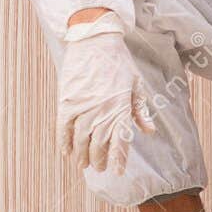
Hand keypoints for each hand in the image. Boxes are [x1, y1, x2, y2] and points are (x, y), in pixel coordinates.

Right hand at [56, 12, 154, 173]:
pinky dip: (64, 142)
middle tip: (99, 168)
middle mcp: (101, 110)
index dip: (119, 159)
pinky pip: (63, 127)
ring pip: (80, 140)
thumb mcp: (135, 84)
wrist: (95, 39)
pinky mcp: (66, 100)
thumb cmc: (118, 61)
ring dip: (82, 155)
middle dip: (99, 160)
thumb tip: (148, 131)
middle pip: (98, 144)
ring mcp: (82, 106)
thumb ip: (140, 110)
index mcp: (121, 107)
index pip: (120, 142)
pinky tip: (66, 151)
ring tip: (83, 164)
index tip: (118, 171)